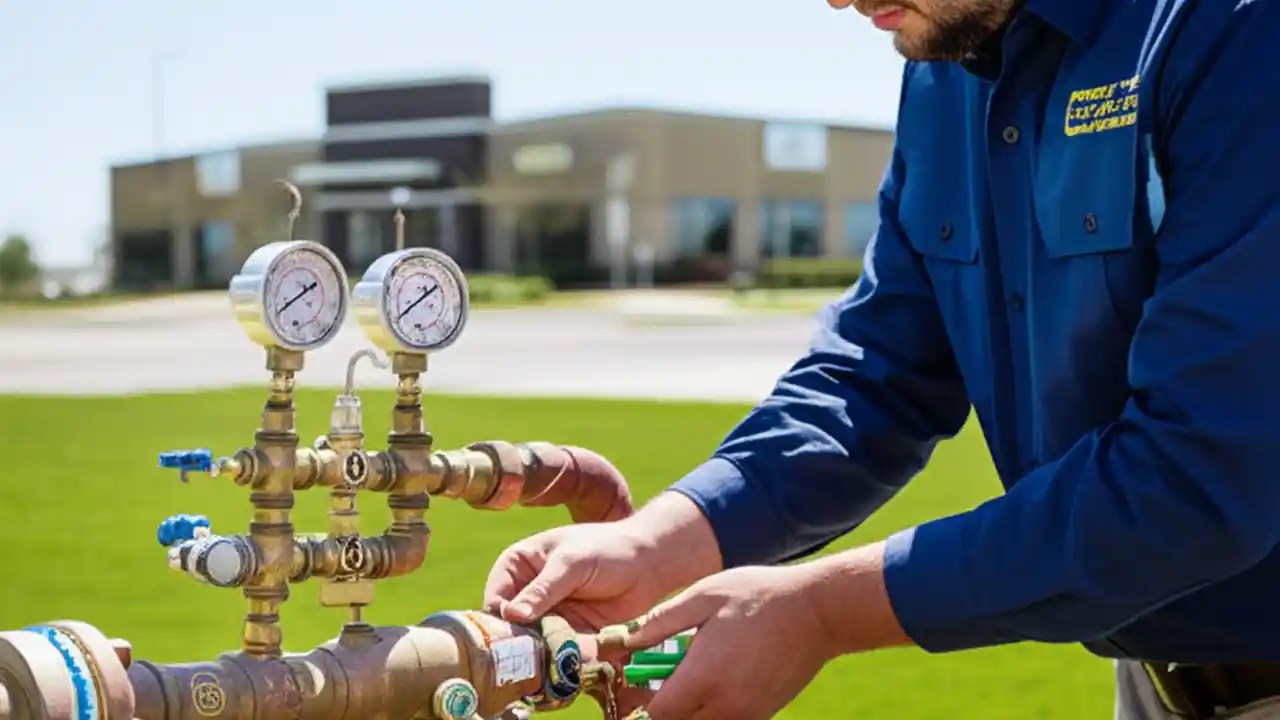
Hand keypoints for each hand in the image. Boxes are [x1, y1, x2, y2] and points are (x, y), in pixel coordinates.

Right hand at [484, 492, 722, 716]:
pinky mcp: (570, 633)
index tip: (513, 631)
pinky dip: (563, 658)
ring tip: (555, 656)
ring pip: (533, 641)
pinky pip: (558, 650)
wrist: (650, 563)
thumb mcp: (572, 563)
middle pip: (511, 625)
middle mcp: (529, 592)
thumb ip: (543, 589)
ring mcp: (549, 614)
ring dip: (542, 652)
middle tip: (533, 651)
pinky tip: (573, 659)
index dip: (500, 616)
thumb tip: (512, 615)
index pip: (496, 596)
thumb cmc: (608, 549)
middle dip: (520, 640)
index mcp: (519, 564)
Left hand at [618, 564, 836, 719]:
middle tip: (662, 682)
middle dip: (664, 710)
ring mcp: (747, 716)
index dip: (642, 702)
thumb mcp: (704, 596)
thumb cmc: (757, 595)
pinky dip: (712, 712)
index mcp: (703, 677)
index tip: (639, 683)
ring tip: (691, 678)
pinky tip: (716, 681)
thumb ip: (662, 622)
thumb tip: (627, 641)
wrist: (817, 612)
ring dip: (688, 711)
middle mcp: (724, 706)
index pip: (656, 715)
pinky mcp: (763, 716)